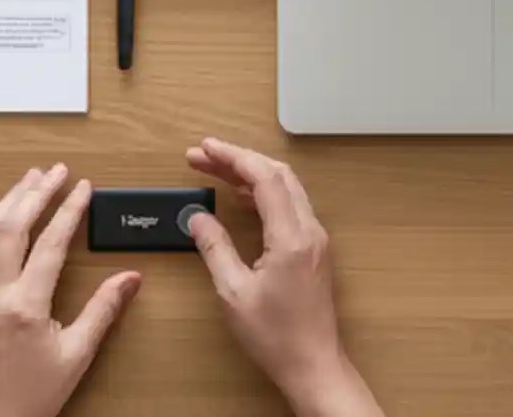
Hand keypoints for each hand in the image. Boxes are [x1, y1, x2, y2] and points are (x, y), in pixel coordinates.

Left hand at [0, 165, 141, 416]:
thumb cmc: (28, 398)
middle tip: (57, 171)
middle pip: (15, 227)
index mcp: (25, 305)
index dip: (69, 210)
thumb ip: (103, 311)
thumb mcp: (75, 356)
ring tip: (28, 178)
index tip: (83, 187)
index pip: (52, 243)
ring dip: (8, 200)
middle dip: (37, 193)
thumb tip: (130, 278)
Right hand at [185, 138, 384, 416]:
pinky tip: (243, 197)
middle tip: (203, 155)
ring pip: (286, 188)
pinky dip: (265, 193)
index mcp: (291, 238)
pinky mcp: (314, 248)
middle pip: (277, 175)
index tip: (205, 148)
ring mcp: (316, 238)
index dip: (233, 157)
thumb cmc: (275, 336)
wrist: (313, 364)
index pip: (265, 178)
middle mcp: (309, 230)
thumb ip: (215, 248)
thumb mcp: (234, 292)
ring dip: (252, 174)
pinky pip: (291, 205)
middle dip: (239, 159)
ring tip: (215, 170)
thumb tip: (197, 217)